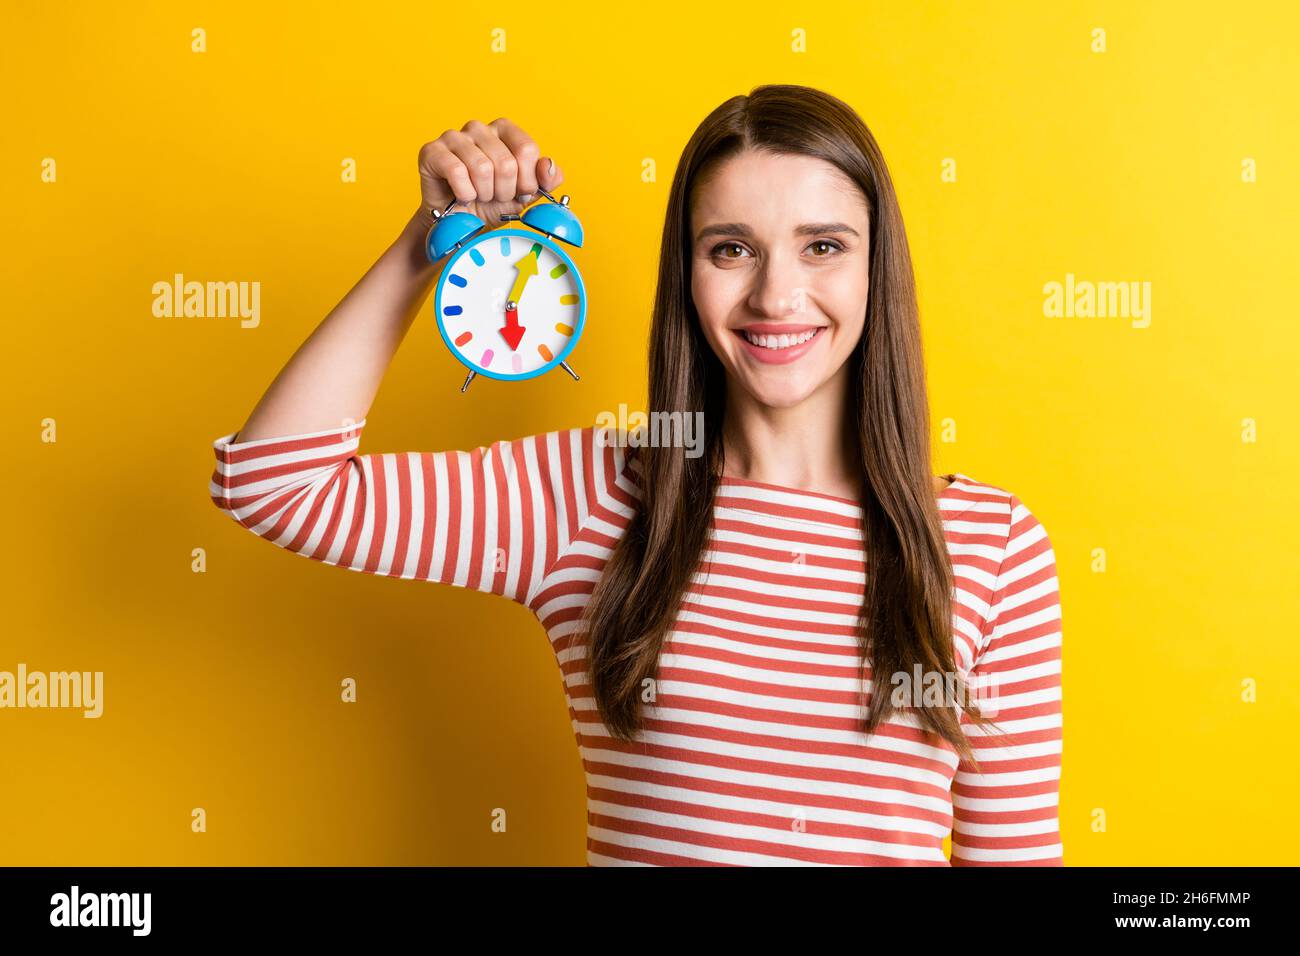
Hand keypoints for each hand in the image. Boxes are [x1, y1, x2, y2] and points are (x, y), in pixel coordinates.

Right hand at [417, 118, 563, 228]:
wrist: (460, 225)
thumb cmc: (492, 204)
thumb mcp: (526, 194)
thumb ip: (546, 180)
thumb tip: (549, 167)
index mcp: (504, 129)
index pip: (527, 149)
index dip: (527, 180)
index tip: (519, 192)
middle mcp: (479, 127)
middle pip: (506, 162)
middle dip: (504, 191)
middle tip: (495, 197)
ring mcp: (454, 137)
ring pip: (482, 168)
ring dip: (484, 193)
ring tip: (478, 196)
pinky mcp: (432, 151)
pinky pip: (456, 172)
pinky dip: (464, 193)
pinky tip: (461, 196)